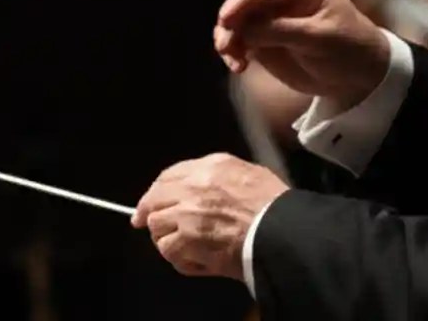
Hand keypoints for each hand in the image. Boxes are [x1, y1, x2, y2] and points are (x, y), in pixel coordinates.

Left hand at [132, 153, 288, 278]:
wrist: (281, 231)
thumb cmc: (274, 205)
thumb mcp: (250, 174)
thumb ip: (222, 176)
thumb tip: (205, 188)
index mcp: (210, 167)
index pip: (169, 175)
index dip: (157, 190)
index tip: (151, 201)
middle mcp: (192, 186)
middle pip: (154, 198)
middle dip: (149, 213)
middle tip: (145, 224)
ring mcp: (185, 214)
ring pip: (156, 226)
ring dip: (166, 237)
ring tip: (182, 246)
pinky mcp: (185, 240)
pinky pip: (168, 250)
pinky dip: (178, 258)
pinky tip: (194, 260)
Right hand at [215, 0, 389, 109]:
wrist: (360, 75)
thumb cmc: (348, 48)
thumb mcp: (319, 38)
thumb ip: (281, 31)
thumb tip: (242, 30)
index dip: (242, 0)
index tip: (227, 19)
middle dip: (231, 19)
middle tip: (227, 44)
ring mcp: (272, 18)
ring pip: (237, 21)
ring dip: (228, 38)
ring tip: (234, 60)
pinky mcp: (266, 40)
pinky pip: (240, 40)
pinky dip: (233, 51)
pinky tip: (238, 67)